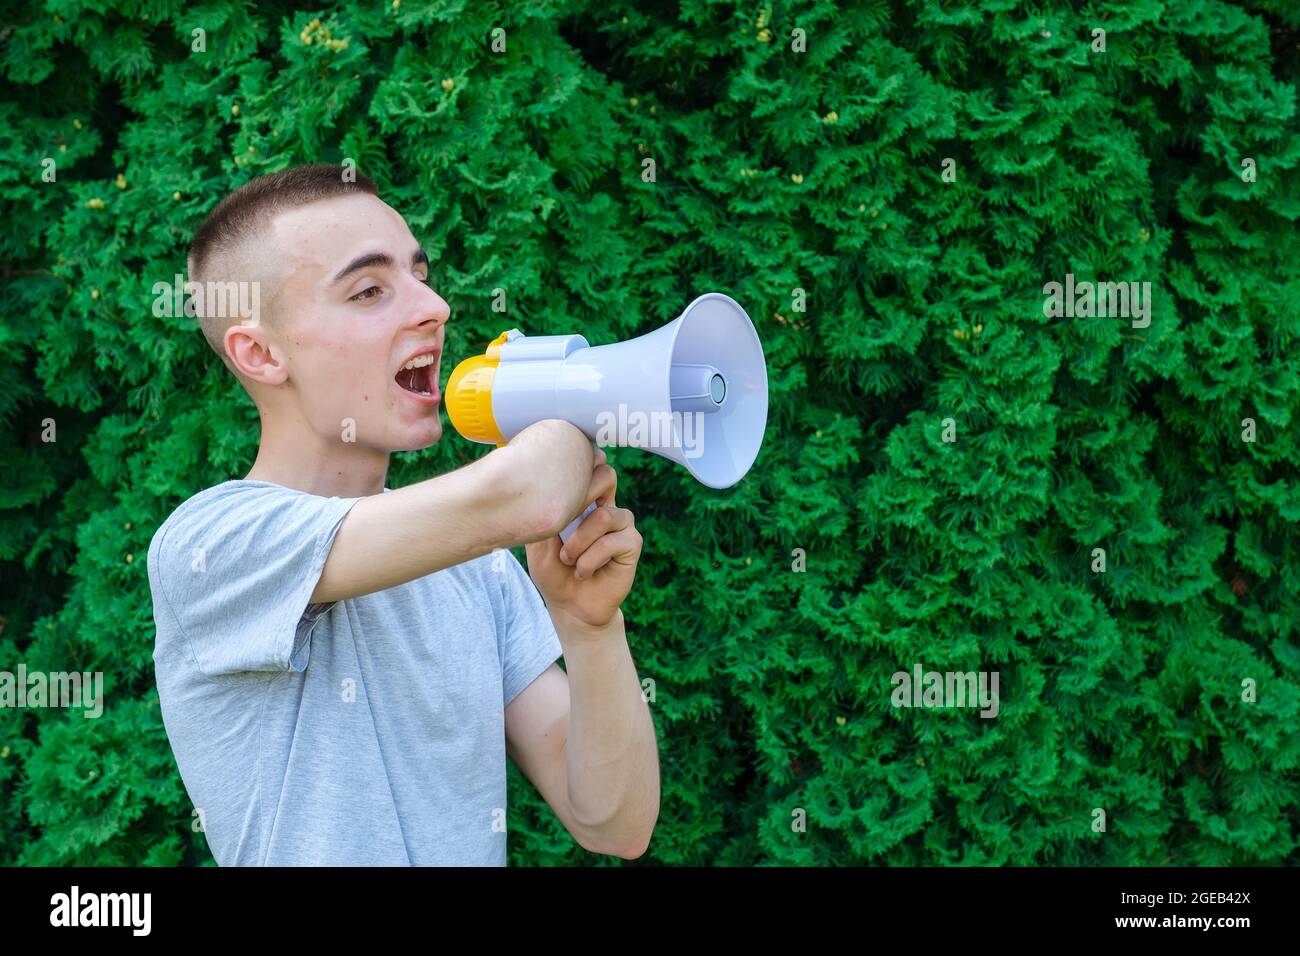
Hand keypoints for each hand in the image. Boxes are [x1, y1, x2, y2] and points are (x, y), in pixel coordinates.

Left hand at [524, 448, 641, 630]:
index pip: (590, 466)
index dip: (580, 465)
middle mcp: (605, 506)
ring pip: (604, 515)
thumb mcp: (538, 541)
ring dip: (579, 542)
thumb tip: (544, 488)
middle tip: (562, 524)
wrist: (570, 607)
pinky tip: (582, 572)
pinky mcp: (632, 544)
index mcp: (584, 500)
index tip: (559, 485)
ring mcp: (621, 524)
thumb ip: (544, 513)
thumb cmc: (552, 573)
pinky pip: (613, 541)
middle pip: (606, 476)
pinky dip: (591, 559)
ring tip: (567, 560)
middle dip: (580, 497)